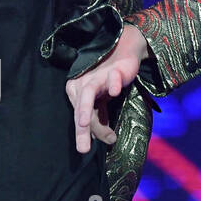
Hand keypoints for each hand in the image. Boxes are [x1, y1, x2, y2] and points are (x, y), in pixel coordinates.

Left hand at [65, 23, 148, 153]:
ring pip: (88, 93)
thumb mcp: (102, 103)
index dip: (82, 133)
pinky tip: (114, 93)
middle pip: (80, 108)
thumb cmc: (108, 80)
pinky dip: (112, 84)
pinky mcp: (114, 70)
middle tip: (83, 149)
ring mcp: (98, 76)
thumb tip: (107, 141)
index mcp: (76, 92)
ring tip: (84, 123)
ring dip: (85, 108)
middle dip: (81, 129)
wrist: (124, 51)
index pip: (78, 116)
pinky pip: (112, 77)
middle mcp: (83, 84)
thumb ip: (100, 120)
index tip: (87, 149)